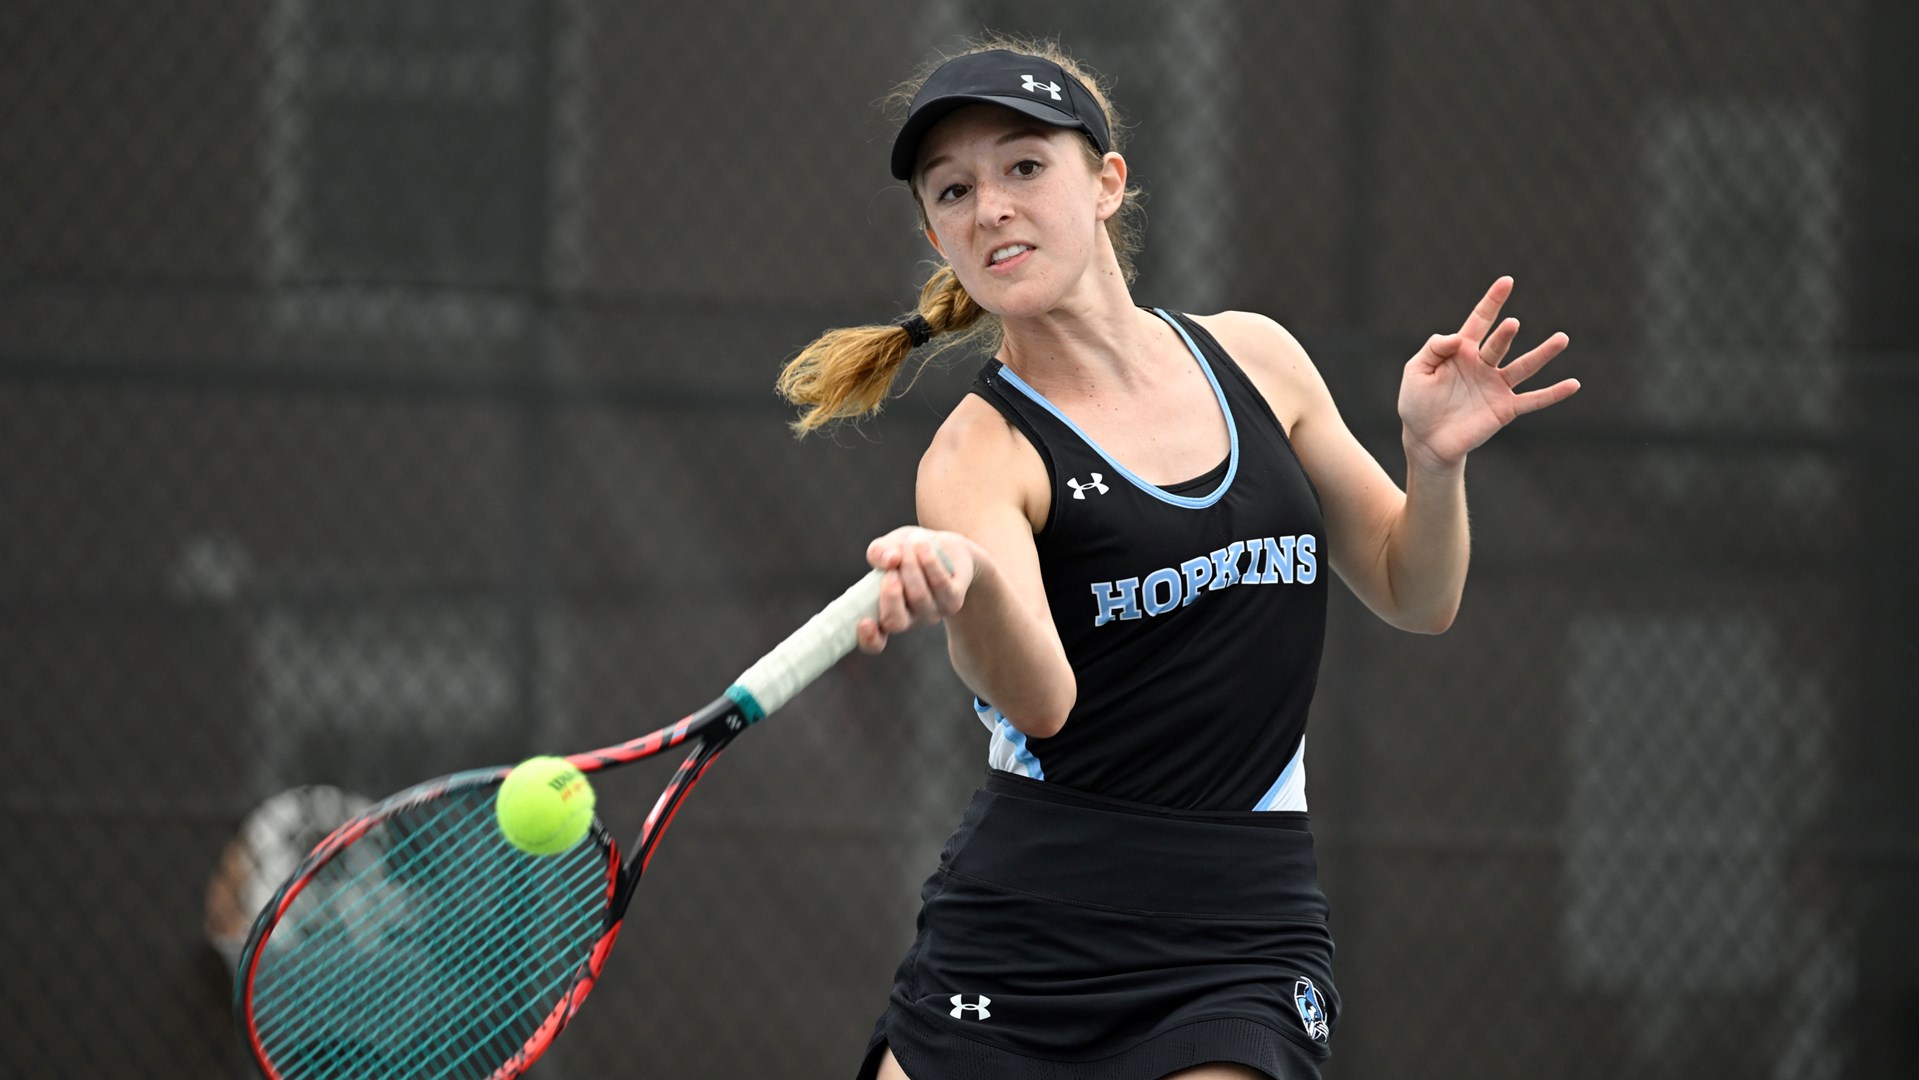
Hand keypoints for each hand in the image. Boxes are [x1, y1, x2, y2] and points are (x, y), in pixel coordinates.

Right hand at [857, 526, 977, 653]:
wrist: (946, 548)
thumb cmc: (908, 551)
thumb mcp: (888, 547)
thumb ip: (878, 552)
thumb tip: (889, 560)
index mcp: (885, 614)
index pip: (874, 642)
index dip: (867, 638)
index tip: (864, 622)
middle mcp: (909, 620)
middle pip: (896, 621)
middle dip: (890, 594)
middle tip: (892, 568)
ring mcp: (932, 613)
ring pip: (918, 597)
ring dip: (911, 565)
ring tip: (910, 543)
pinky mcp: (953, 602)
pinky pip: (939, 584)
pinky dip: (929, 562)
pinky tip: (923, 545)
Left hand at [1398, 276, 1578, 469]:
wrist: (1425, 440)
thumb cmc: (1417, 404)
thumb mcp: (1417, 370)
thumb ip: (1433, 348)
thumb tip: (1457, 337)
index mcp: (1462, 351)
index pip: (1480, 320)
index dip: (1492, 301)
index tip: (1507, 281)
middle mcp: (1483, 365)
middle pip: (1499, 343)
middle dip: (1505, 334)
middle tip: (1512, 325)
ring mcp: (1496, 386)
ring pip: (1524, 367)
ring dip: (1542, 354)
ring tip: (1561, 339)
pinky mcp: (1505, 409)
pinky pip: (1533, 400)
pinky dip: (1553, 393)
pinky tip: (1574, 384)